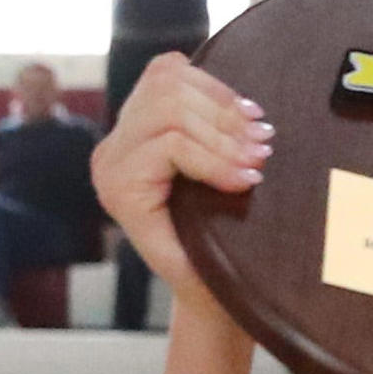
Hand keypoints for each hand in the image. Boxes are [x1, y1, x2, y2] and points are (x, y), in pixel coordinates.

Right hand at [92, 50, 269, 316]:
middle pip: (166, 86)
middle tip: (263, 145)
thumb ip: (214, 126)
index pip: (165, 72)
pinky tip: (241, 181)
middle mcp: (112, 147)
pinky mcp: (119, 190)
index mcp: (132, 133)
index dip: (218, 89)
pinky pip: (170, 146)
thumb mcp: (218, 167)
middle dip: (223, 112)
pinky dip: (214, 159)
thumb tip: (247, 101)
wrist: (214, 301)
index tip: (258, 120)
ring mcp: (109, 167)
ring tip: (255, 163)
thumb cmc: (222, 236)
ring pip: (169, 112)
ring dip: (222, 136)